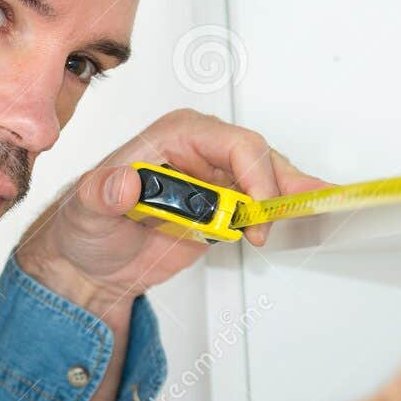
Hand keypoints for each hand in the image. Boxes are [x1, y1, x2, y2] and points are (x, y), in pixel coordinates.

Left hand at [14, 108, 328, 318]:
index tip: (255, 209)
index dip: (254, 173)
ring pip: (267, 178)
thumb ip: (102, 193)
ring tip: (316, 211)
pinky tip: (308, 212)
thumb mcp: (86, 208)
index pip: (231, 143)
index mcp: (173, 137)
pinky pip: (262, 203)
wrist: (89, 264)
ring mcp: (214, 181)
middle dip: (279, 186)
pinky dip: (284, 209)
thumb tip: (125, 180)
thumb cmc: (85, 225)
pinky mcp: (222, 209)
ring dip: (290, 196)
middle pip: (258, 158)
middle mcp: (200, 152)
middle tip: (283, 219)